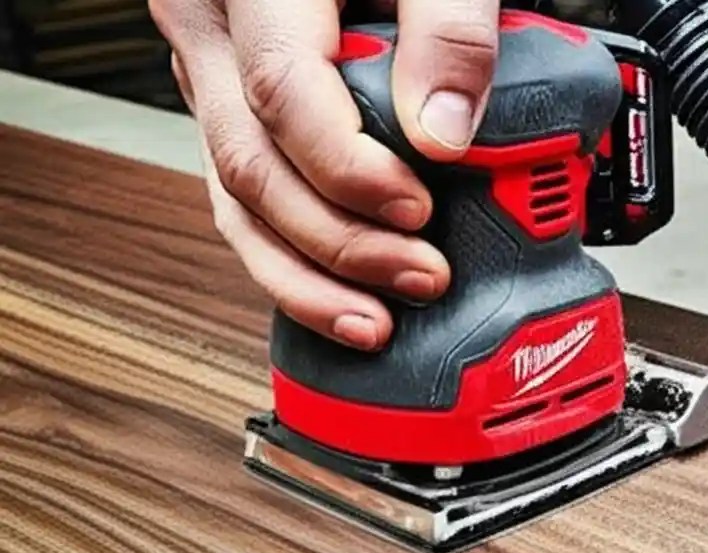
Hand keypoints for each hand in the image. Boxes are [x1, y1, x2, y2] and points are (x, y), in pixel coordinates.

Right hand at [150, 0, 500, 349]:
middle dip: (339, 242)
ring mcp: (215, 82)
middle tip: (418, 278)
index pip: (282, 96)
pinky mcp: (237, 115)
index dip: (349, 168)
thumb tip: (442, 127)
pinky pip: (246, 200)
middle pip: (255, 166)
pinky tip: (337, 299)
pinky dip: (290, 259)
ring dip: (306, 274)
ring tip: (374, 321)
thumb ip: (446, 27)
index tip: (418, 208)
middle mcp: (213, 39)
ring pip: (238, 199)